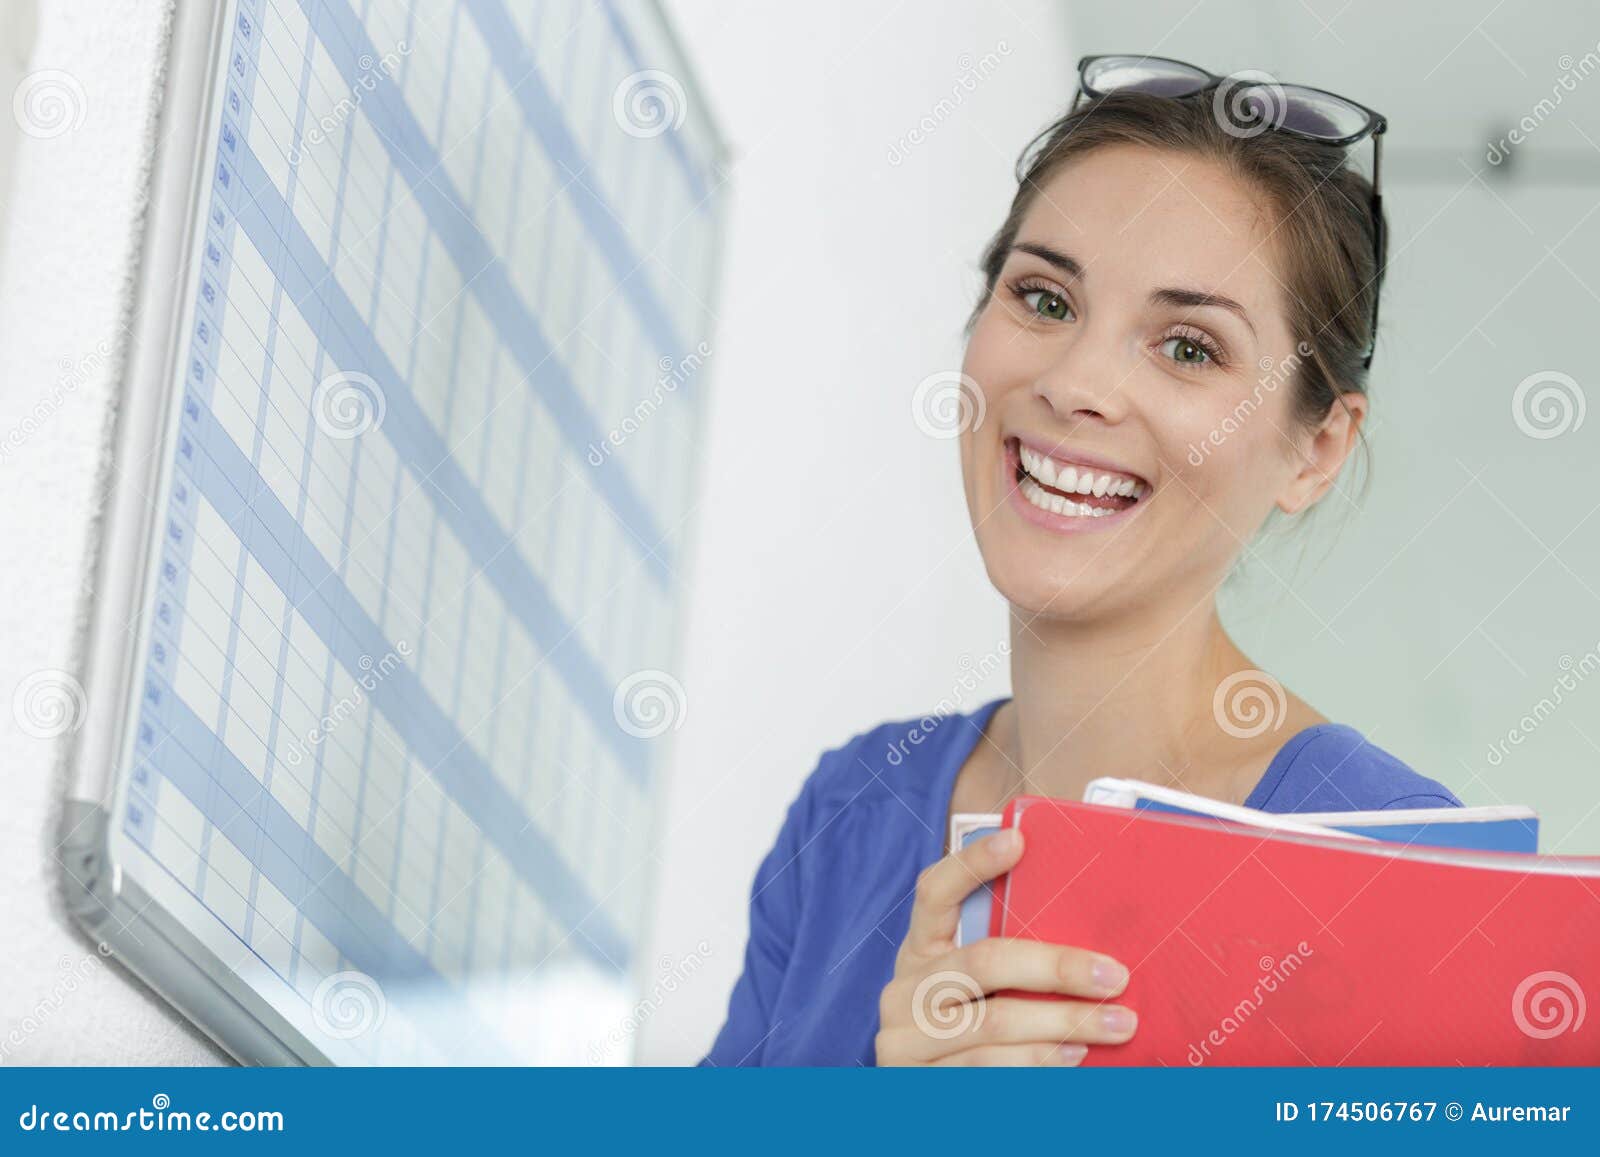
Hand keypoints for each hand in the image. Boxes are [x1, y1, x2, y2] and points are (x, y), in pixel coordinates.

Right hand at [875, 826, 1137, 1065]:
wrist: (927, 1118)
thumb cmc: (972, 1040)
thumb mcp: (976, 996)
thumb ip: (1009, 963)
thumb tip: (1088, 930)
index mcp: (919, 952)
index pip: (934, 892)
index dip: (972, 863)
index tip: (1019, 839)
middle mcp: (903, 992)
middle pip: (985, 961)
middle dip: (1059, 967)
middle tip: (1115, 976)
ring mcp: (903, 1042)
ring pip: (996, 1024)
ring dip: (1066, 1025)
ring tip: (1117, 1025)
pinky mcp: (916, 1086)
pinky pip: (990, 1072)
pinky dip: (1040, 1065)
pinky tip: (1076, 1058)